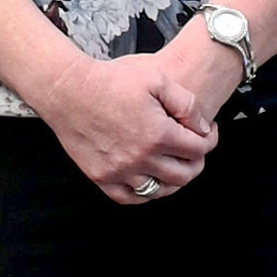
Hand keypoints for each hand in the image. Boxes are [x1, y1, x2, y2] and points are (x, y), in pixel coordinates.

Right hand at [44, 46, 216, 203]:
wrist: (67, 89)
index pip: (199, 149)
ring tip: (173, 163)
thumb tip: (203, 127)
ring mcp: (120, 171)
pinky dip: (145, 192)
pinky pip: (131, 197)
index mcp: (158, 134)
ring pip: (161, 190)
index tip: (206, 132)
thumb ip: (187, 104)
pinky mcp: (101, 177)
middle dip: (196, 161)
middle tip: (193, 149)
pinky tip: (148, 177)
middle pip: (184, 174)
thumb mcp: (157, 79)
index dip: (209, 140)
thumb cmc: (109, 80)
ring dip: (174, 179)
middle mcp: (141, 158)